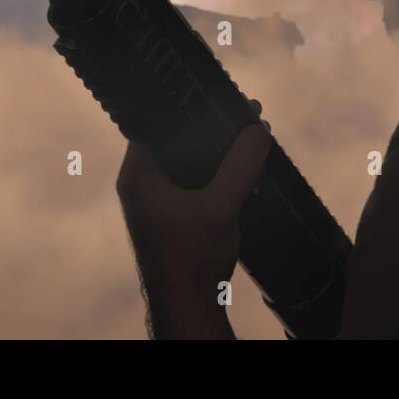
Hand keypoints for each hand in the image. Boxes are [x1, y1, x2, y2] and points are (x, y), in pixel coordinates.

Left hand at [116, 107, 271, 338]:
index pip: (157, 123)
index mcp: (139, 175)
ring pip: (188, 160)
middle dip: (211, 126)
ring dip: (217, 149)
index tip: (217, 93)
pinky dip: (216, 170)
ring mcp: (157, 200)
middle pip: (176, 140)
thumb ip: (240, 166)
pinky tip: (242, 165)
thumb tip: (259, 130)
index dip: (187, 106)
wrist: (189, 305)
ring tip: (250, 133)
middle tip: (244, 111)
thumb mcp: (221, 205)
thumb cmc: (193, 257)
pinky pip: (195, 180)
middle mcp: (142, 184)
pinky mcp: (173, 214)